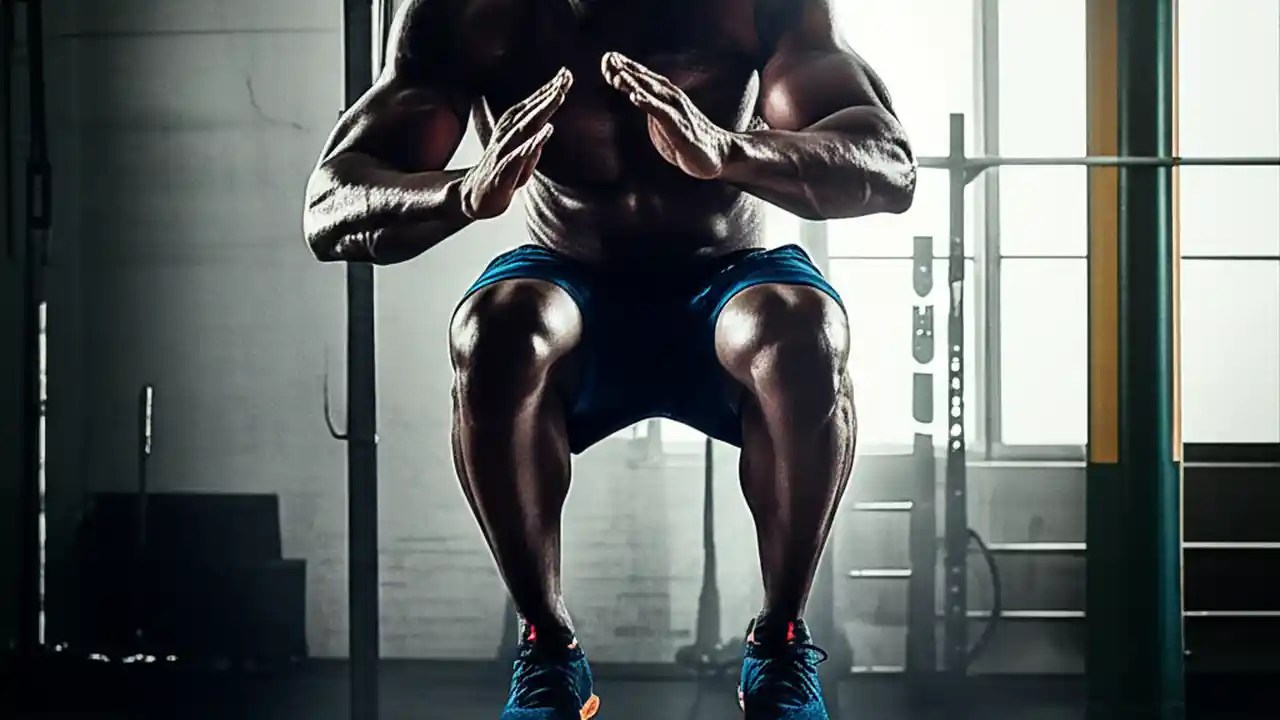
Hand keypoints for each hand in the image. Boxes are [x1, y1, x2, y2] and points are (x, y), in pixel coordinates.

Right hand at [459, 68, 572, 218]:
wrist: (473, 198)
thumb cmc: (501, 174)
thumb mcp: (519, 153)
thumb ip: (531, 137)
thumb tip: (543, 124)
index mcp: (511, 130)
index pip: (530, 107)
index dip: (546, 90)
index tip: (565, 74)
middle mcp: (506, 137)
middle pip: (529, 112)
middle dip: (548, 93)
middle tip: (566, 76)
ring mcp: (503, 154)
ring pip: (524, 128)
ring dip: (541, 110)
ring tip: (559, 95)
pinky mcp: (502, 173)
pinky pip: (518, 155)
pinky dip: (532, 143)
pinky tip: (546, 131)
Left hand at [601, 52, 732, 179]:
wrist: (717, 154)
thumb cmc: (687, 139)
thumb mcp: (663, 122)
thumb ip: (650, 108)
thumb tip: (635, 96)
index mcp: (666, 96)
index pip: (644, 78)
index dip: (625, 68)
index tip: (607, 58)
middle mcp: (671, 98)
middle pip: (645, 80)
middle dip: (626, 69)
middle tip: (607, 57)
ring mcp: (676, 110)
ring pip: (652, 92)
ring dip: (634, 82)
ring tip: (617, 74)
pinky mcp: (680, 126)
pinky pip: (661, 112)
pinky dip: (648, 103)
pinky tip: (635, 97)